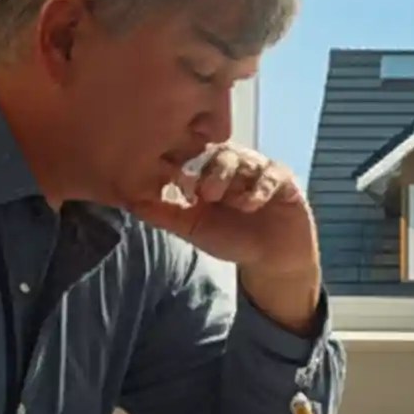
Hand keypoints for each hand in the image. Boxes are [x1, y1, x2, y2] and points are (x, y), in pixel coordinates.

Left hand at [128, 143, 321, 331]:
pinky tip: (250, 204)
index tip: (174, 181)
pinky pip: (270, 174)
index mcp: (210, 174)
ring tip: (223, 199)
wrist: (271, 260)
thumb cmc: (232, 240)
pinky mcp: (284, 181)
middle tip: (200, 192)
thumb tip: (129, 200)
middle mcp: (235, 167)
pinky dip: (258, 187)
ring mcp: (260, 171)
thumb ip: (165, 214)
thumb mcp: (193, 229)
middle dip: (208, 169)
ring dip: (229, 176)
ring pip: (243, 159)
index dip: (183, 164)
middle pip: (218, 152)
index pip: (193, 157)